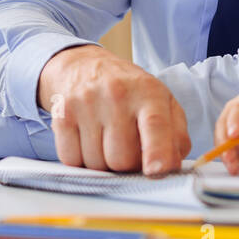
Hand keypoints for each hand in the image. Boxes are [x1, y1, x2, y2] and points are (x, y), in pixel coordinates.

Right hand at [37, 45, 190, 174]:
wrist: (83, 66)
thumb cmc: (129, 91)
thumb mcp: (162, 102)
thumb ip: (176, 135)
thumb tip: (172, 167)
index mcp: (148, 93)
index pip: (155, 124)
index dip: (158, 152)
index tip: (157, 171)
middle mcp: (116, 95)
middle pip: (122, 158)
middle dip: (127, 164)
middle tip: (128, 147)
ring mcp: (86, 104)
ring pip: (96, 164)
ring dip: (103, 163)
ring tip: (107, 140)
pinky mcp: (62, 115)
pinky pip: (71, 159)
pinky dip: (80, 159)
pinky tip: (88, 140)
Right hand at [214, 89, 238, 174]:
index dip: (235, 120)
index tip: (235, 135)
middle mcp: (238, 111)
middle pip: (224, 121)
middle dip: (225, 139)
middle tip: (229, 155)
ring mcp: (231, 127)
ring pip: (221, 137)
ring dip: (225, 152)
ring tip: (233, 165)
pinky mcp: (228, 142)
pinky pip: (223, 150)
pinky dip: (227, 160)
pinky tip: (233, 168)